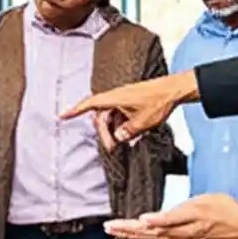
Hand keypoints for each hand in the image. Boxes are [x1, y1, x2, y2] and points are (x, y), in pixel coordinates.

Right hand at [60, 71, 198, 149]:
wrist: (175, 90)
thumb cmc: (159, 100)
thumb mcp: (143, 122)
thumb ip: (128, 132)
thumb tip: (118, 137)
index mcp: (115, 98)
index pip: (90, 104)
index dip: (75, 110)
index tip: (62, 116)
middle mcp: (117, 97)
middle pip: (102, 116)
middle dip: (104, 133)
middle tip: (112, 148)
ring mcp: (125, 100)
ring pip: (112, 117)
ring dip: (115, 131)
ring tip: (122, 144)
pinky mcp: (133, 102)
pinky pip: (122, 115)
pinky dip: (123, 126)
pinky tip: (132, 137)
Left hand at [103, 193, 237, 238]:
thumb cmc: (225, 209)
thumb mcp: (204, 201)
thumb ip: (181, 210)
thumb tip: (159, 220)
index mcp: (189, 220)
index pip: (164, 221)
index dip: (150, 222)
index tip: (137, 221)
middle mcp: (184, 236)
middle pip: (152, 233)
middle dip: (129, 230)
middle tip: (109, 227)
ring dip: (134, 235)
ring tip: (117, 230)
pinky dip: (152, 238)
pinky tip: (138, 234)